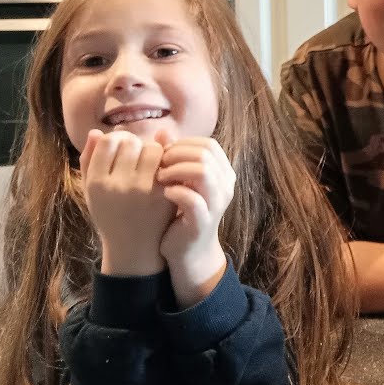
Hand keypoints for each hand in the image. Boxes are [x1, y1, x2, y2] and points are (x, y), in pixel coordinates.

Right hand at [79, 129, 172, 275]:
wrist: (134, 248)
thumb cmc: (110, 214)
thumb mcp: (91, 192)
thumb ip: (89, 161)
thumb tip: (95, 132)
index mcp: (97, 183)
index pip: (108, 142)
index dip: (117, 141)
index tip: (121, 150)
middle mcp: (118, 185)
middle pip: (131, 142)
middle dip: (136, 145)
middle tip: (138, 157)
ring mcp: (142, 190)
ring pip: (153, 148)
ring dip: (154, 151)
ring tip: (150, 163)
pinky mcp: (163, 194)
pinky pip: (168, 163)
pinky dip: (167, 163)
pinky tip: (163, 171)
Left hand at [154, 130, 234, 308]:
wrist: (189, 252)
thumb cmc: (182, 213)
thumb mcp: (180, 181)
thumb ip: (174, 158)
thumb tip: (161, 133)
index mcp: (223, 173)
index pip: (208, 145)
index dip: (183, 144)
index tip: (164, 155)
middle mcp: (225, 187)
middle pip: (205, 155)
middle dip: (177, 155)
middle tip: (158, 166)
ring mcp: (216, 205)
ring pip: (203, 172)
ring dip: (176, 170)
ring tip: (159, 178)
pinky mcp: (203, 222)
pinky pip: (192, 199)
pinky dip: (174, 192)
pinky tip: (163, 194)